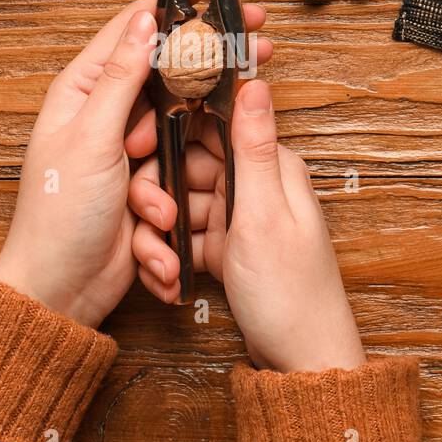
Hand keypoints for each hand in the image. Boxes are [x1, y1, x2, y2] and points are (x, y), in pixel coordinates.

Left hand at [0, 0, 271, 328]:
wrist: (58, 290)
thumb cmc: (57, 215)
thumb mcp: (90, 139)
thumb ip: (120, 79)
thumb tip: (145, 21)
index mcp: (82, 91)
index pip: (136, 31)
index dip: (180, 8)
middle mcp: (106, 114)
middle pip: (169, 75)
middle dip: (208, 75)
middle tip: (259, 48)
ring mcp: (129, 150)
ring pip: (182, 130)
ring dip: (182, 164)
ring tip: (163, 203)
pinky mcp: (148, 185)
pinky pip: (179, 176)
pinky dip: (174, 204)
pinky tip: (160, 231)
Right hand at [128, 79, 365, 372]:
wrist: (301, 360)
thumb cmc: (290, 292)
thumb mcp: (264, 214)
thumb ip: (253, 147)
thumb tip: (254, 81)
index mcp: (271, 166)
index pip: (211, 127)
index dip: (171, 134)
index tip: (139, 149)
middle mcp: (255, 186)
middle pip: (187, 168)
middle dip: (160, 196)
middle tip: (150, 222)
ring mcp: (240, 219)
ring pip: (181, 206)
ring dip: (163, 234)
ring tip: (163, 266)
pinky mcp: (227, 248)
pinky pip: (187, 239)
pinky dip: (174, 257)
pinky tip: (169, 279)